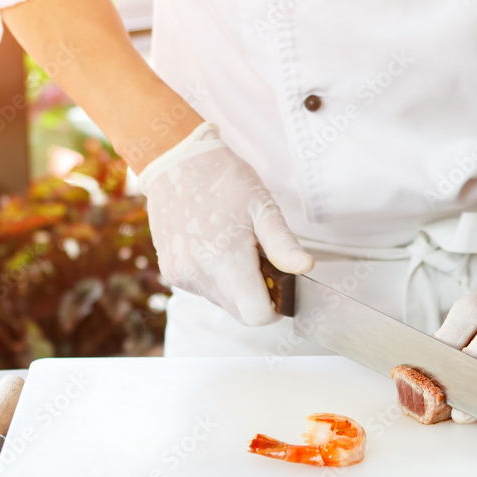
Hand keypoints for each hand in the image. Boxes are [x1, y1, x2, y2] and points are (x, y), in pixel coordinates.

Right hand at [138, 123, 313, 324]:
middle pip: (240, 312)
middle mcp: (200, 273)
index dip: (274, 307)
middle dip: (256, 294)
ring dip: (235, 286)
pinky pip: (203, 290)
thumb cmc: (224, 180)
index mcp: (226, 259)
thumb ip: (283, 244)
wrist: (175, 161)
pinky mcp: (170, 272)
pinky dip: (215, 277)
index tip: (279, 285)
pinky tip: (213, 246)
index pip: (256, 315)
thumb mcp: (262, 207)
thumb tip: (306, 267)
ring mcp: (182, 275)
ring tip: (233, 246)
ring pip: (222, 302)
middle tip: (259, 259)